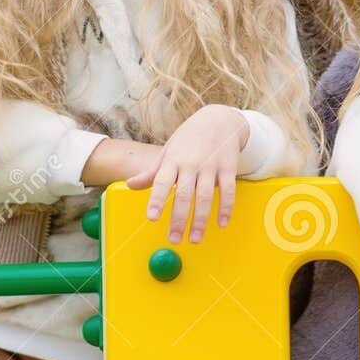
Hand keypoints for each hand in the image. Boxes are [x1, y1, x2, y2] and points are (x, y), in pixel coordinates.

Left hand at [126, 105, 248, 243]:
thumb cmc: (189, 138)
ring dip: (200, 220)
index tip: (152, 218)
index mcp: (173, 160)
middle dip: (178, 219)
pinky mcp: (229, 167)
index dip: (157, 200)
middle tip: (173, 239)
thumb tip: (130, 185)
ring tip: (194, 239)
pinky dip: (225, 208)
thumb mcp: (168, 151)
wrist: (219, 119)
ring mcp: (211, 165)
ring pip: (205, 197)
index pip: (162, 182)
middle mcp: (191, 163)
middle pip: (184, 195)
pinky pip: (228, 191)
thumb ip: (152, 172)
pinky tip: (221, 223)